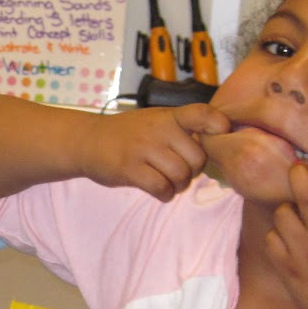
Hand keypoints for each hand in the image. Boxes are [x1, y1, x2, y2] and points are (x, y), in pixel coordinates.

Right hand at [79, 104, 227, 200]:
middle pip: (197, 158)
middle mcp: (158, 129)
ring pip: (180, 176)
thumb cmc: (128, 134)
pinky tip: (159, 191)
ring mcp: (143, 149)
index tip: (219, 135)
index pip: (202, 114)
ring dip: (179, 186)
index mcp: (168, 116)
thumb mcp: (155, 120)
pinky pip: (161, 188)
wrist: (88, 141)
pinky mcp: (130, 169)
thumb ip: (182, 128)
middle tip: (180, 172)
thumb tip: (215, 145)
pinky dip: (165, 195)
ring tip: (168, 182)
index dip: (218, 125)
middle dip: (193, 171)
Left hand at [266, 163, 307, 308]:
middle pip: (303, 195)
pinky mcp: (285, 269)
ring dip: (287, 208)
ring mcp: (301, 254)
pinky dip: (276, 234)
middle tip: (296, 168)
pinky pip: (270, 240)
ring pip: (282, 215)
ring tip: (295, 211)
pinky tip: (287, 236)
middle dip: (297, 175)